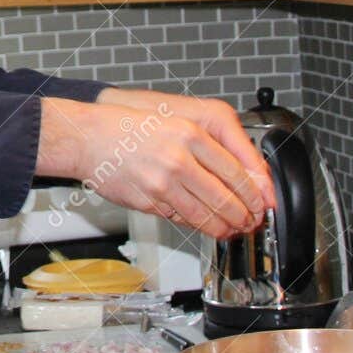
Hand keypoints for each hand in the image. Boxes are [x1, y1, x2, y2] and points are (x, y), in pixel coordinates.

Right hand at [35, 90, 273, 240]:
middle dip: (245, 215)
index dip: (256, 194)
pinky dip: (197, 225)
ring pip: (207, 214)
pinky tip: (205, 225)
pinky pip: (182, 218)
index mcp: (192, 133)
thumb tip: (243, 175)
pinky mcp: (149, 201)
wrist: (89, 137)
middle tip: (252, 221)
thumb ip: (211, 146)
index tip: (263, 203)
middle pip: (227, 197)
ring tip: (233, 229)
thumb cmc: (129, 128)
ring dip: (225, 227)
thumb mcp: (177, 122)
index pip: (237, 170)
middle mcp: (180, 157)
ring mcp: (163, 182)